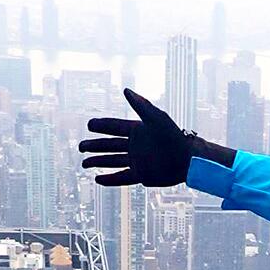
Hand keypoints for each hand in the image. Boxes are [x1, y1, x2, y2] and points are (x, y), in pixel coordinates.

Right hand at [80, 88, 231, 187]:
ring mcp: (137, 161)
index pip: (114, 127)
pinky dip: (110, 179)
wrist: (188, 159)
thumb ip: (140, 105)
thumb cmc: (174, 136)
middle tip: (81, 146)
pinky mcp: (141, 175)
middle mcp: (135, 146)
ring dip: (98, 162)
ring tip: (84, 163)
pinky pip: (121, 177)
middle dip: (94, 145)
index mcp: (137, 131)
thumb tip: (125, 90)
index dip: (101, 125)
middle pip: (109, 145)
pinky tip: (97, 179)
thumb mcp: (157, 118)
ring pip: (112, 161)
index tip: (89, 124)